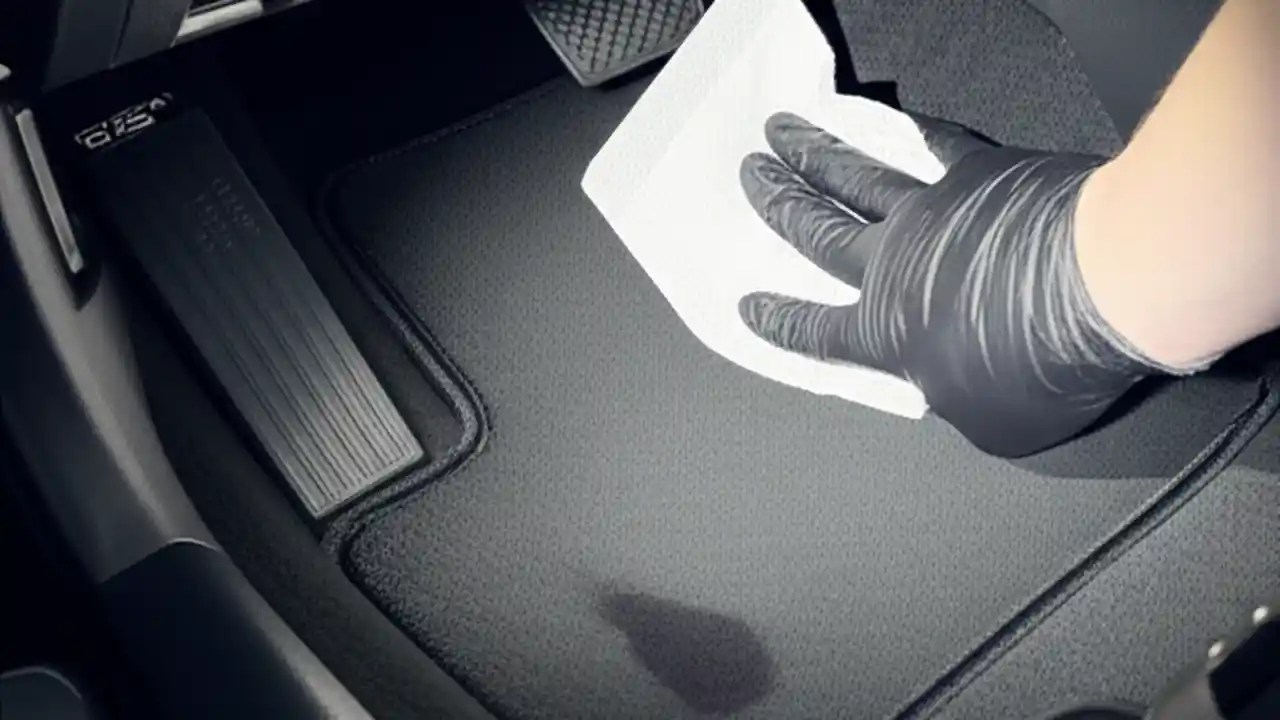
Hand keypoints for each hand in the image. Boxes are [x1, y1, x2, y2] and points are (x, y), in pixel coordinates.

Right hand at [738, 112, 1188, 456]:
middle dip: (778, 204)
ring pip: (858, 178)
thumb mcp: (993, 425)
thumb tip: (954, 390)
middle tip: (749, 175)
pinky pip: (941, 147)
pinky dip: (920, 133)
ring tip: (783, 132)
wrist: (1104, 284)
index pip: (816, 330)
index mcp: (886, 332)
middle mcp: (895, 265)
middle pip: (818, 231)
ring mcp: (935, 212)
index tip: (748, 304)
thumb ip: (956, 403)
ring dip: (816, 153)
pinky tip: (905, 123)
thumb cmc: (1045, 365)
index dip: (778, 320)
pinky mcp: (983, 173)